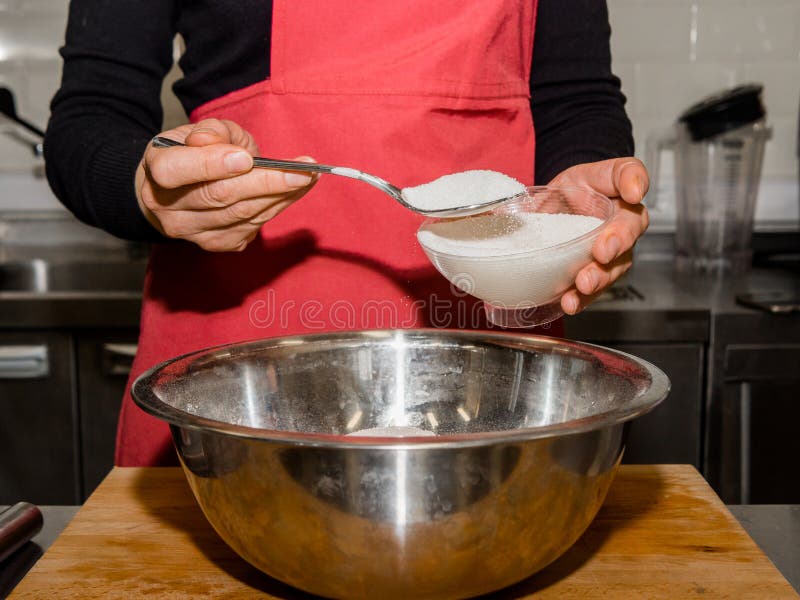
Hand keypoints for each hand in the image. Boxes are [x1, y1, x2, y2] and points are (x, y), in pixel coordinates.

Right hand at [136, 118, 316, 251]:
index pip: (176, 171)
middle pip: (219, 196)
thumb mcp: (199, 131)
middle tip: (304, 171)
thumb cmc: (193, 153)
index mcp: (156, 170)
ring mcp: (191, 231)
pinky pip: (251, 227)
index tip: (246, 159)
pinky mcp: (215, 243)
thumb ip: (211, 131)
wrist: (178, 190)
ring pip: (241, 214)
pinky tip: (293, 192)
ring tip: (308, 177)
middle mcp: (168, 207)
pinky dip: (276, 207)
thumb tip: (211, 141)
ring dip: (281, 195)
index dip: (211, 165)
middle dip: (267, 182)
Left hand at [548, 158, 649, 313]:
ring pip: (608, 274)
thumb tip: (637, 190)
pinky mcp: (588, 275)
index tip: (612, 235)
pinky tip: (570, 303)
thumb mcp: (599, 170)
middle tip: (599, 257)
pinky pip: (589, 292)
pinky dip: (580, 299)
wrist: (560, 203)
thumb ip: (622, 173)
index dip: (624, 229)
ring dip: (596, 282)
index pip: (634, 217)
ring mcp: (606, 259)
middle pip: (623, 250)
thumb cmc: (583, 186)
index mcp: (626, 211)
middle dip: (611, 257)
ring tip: (582, 287)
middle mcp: (621, 237)